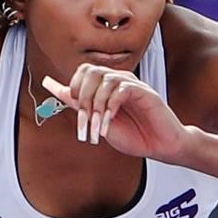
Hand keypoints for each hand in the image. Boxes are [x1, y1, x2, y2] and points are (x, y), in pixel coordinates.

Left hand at [43, 68, 190, 160]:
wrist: (161, 147)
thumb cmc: (135, 135)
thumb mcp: (99, 121)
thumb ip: (80, 104)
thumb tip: (56, 88)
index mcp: (107, 86)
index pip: (84, 70)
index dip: (74, 87)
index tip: (76, 110)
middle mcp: (119, 81)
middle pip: (91, 70)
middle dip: (83, 97)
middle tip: (85, 122)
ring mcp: (133, 85)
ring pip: (105, 79)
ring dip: (96, 106)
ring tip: (98, 128)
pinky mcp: (145, 93)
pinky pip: (122, 89)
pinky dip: (111, 106)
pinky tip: (109, 122)